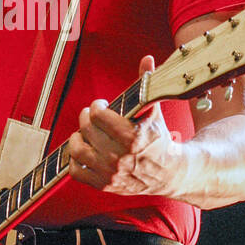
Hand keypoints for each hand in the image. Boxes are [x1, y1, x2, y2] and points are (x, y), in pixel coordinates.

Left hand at [67, 55, 189, 196]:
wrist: (170, 173)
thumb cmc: (160, 140)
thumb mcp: (155, 112)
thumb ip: (147, 85)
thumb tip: (147, 60)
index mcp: (133, 137)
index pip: (97, 115)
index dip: (97, 106)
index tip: (102, 106)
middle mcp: (120, 157)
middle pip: (87, 129)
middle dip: (87, 118)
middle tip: (93, 117)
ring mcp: (111, 173)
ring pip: (77, 149)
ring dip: (78, 137)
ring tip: (86, 133)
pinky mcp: (105, 185)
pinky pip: (76, 171)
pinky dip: (75, 160)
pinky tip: (85, 152)